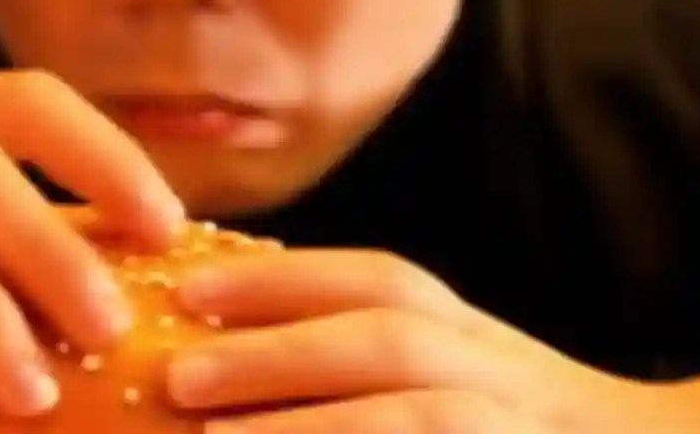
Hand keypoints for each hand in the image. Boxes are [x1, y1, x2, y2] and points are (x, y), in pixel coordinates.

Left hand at [164, 248, 687, 433]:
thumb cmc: (518, 428)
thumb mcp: (454, 376)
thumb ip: (364, 353)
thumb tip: (232, 348)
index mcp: (475, 336)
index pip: (381, 283)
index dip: (283, 280)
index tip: (192, 287)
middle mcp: (505, 372)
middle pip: (392, 339)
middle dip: (282, 350)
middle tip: (178, 373)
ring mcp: (521, 427)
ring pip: (423, 418)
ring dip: (316, 428)